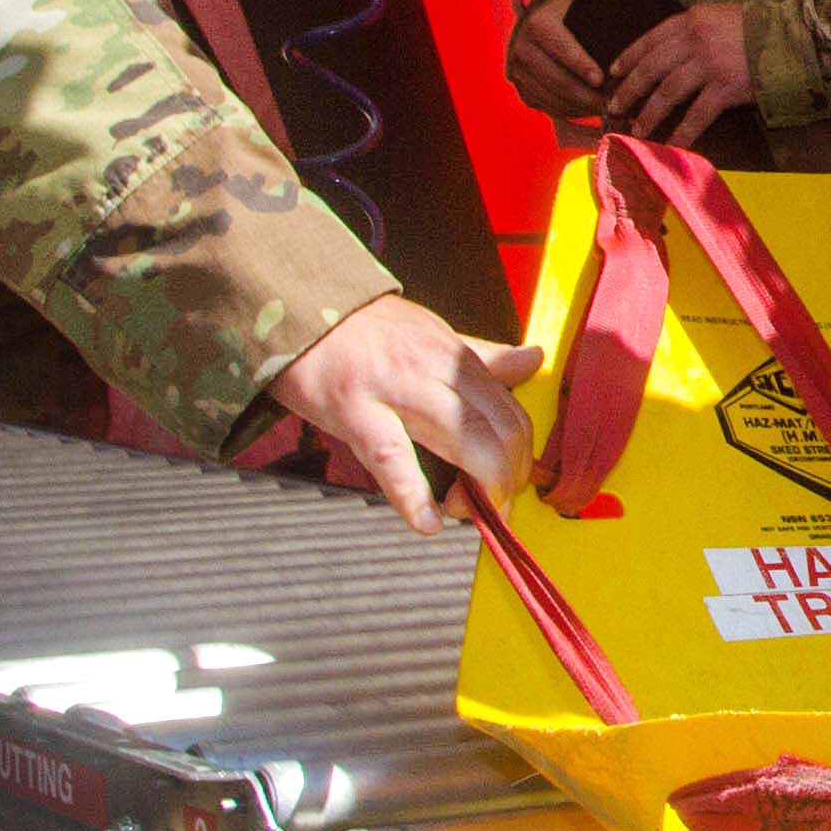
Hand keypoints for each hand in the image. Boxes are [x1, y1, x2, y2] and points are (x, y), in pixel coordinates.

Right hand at [270, 291, 541, 525]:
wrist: (298, 308)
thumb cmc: (365, 329)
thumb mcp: (432, 333)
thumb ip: (482, 356)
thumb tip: (531, 360)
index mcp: (455, 357)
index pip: (514, 413)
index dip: (520, 458)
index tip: (508, 481)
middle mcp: (435, 371)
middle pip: (502, 431)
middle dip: (507, 479)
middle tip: (490, 504)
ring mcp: (396, 391)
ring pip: (467, 441)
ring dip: (479, 490)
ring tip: (464, 511)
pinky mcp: (356, 412)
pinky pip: (395, 460)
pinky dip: (415, 499)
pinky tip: (425, 522)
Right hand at [502, 0, 615, 123]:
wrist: (542, 17)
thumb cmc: (574, 7)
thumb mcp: (584, 2)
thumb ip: (604, 12)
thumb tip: (632, 24)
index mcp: (538, 23)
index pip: (562, 47)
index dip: (581, 64)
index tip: (601, 79)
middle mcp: (522, 47)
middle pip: (558, 80)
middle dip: (588, 96)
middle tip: (614, 103)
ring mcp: (517, 69)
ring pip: (552, 98)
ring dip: (581, 108)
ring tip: (607, 109)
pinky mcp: (519, 86)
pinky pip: (545, 105)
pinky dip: (569, 111)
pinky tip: (589, 110)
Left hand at [600, 4, 757, 149]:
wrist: (794, 37)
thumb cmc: (760, 28)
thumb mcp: (721, 17)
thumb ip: (695, 30)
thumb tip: (670, 51)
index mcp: (691, 20)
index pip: (650, 40)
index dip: (628, 58)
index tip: (613, 74)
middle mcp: (695, 40)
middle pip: (651, 69)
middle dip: (629, 91)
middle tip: (614, 107)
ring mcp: (710, 65)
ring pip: (667, 93)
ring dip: (649, 115)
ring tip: (637, 131)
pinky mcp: (726, 88)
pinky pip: (696, 115)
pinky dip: (681, 133)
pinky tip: (671, 145)